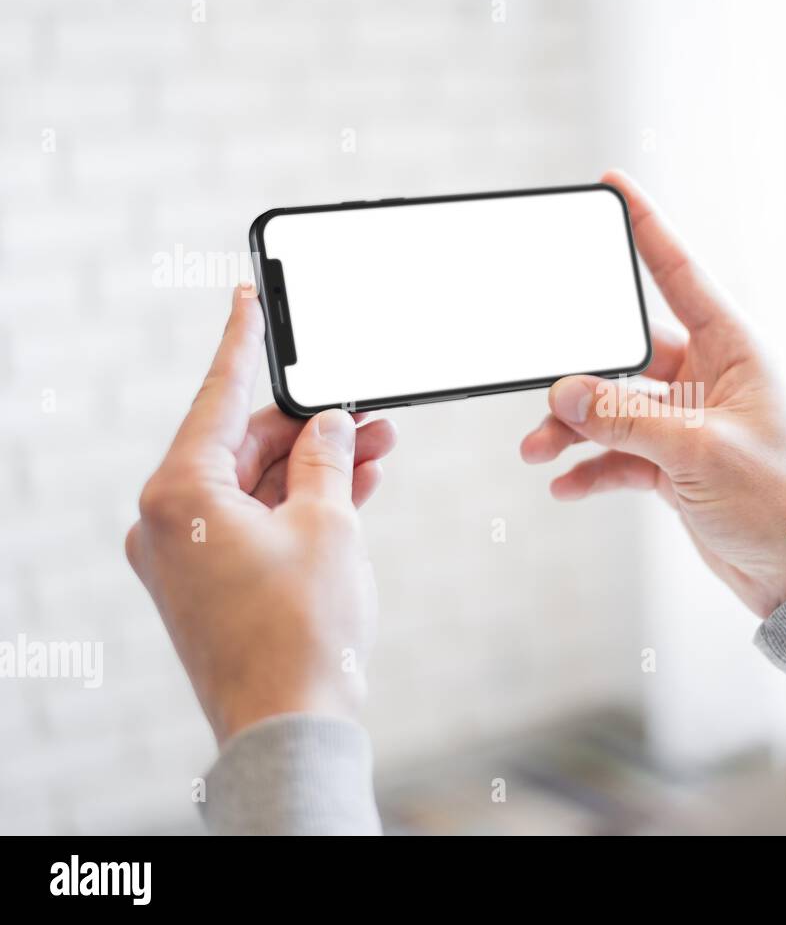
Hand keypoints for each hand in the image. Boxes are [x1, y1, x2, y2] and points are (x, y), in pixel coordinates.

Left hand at [125, 288, 397, 745]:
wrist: (289, 724)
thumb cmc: (302, 629)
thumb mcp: (329, 523)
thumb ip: (329, 459)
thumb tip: (331, 423)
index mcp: (178, 494)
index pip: (217, 398)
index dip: (243, 344)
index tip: (247, 299)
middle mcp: (167, 521)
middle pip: (243, 446)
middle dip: (312, 428)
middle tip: (369, 413)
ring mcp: (185, 557)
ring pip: (256, 487)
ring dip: (316, 468)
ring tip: (380, 449)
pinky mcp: (209, 585)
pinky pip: (255, 524)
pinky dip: (300, 506)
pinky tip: (355, 488)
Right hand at [521, 170, 785, 618]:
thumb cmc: (781, 505)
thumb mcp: (700, 455)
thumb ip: (629, 420)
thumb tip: (564, 392)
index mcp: (734, 350)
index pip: (681, 273)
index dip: (646, 227)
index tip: (611, 184)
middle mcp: (708, 377)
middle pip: (626, 352)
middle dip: (579, 372)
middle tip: (541, 384)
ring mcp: (687, 421)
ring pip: (613, 407)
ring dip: (574, 428)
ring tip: (538, 452)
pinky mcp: (673, 463)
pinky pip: (617, 452)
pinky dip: (590, 467)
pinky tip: (567, 486)